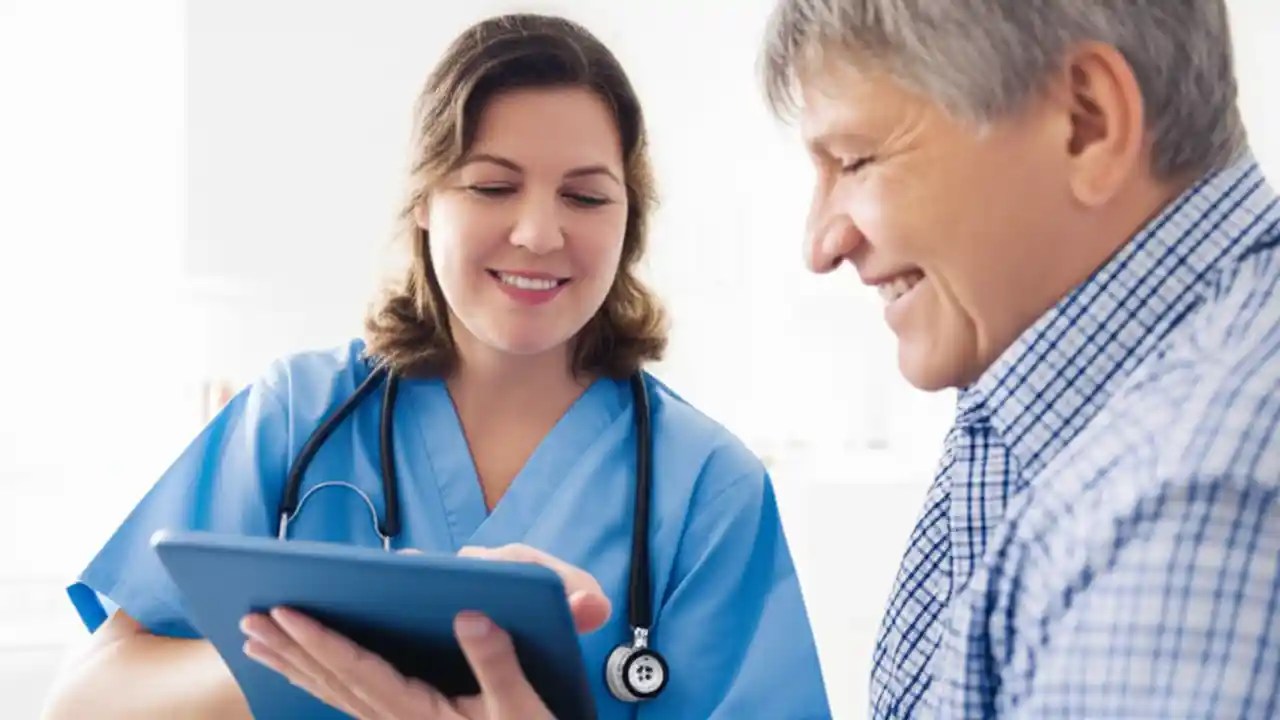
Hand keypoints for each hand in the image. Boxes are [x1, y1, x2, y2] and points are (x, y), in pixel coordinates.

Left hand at [240, 543, 608, 718]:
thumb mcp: (520, 707)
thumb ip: (495, 663)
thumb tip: (470, 615)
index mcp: (417, 711)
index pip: (356, 669)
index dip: (319, 639)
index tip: (285, 613)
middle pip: (331, 679)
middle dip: (289, 647)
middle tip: (249, 619)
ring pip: (330, 691)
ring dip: (292, 663)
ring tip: (255, 642)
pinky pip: (344, 699)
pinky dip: (316, 679)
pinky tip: (301, 670)